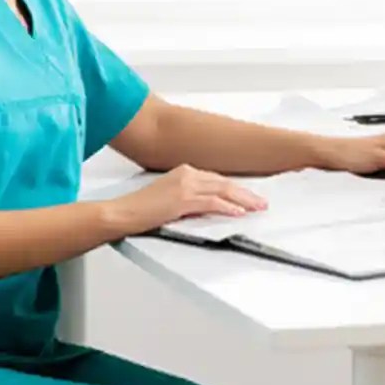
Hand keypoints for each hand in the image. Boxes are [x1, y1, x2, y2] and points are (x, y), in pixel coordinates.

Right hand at [110, 164, 267, 234]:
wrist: (124, 212)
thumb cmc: (141, 209)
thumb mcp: (170, 199)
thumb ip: (190, 199)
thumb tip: (208, 208)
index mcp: (183, 171)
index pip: (216, 179)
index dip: (235, 188)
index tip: (248, 196)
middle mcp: (186, 174)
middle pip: (223, 182)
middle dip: (245, 193)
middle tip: (260, 202)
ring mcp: (185, 185)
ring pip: (222, 190)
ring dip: (243, 200)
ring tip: (257, 207)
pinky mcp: (182, 199)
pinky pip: (212, 202)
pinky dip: (227, 207)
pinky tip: (238, 212)